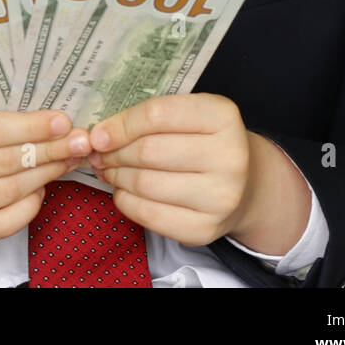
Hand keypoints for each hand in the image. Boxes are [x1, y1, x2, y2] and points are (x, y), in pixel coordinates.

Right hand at [0, 91, 91, 242]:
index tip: (63, 120)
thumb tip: (41, 111)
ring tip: (67, 159)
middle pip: (2, 164)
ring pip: (5, 195)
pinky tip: (41, 187)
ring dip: (44, 176)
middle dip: (48, 151)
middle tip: (80, 141)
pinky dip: (27, 208)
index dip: (31, 127)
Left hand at [86, 93, 310, 253]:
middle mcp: (229, 156)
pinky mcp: (206, 229)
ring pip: (145, 184)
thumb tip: (100, 136)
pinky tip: (123, 191)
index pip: (158, 115)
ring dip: (116, 176)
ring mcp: (220, 197)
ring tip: (107, 169)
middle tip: (98, 153)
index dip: (121, 124)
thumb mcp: (191, 115)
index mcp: (222, 116)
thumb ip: (152, 117)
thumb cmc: (206, 141)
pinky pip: (150, 216)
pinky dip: (126, 202)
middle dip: (114, 152)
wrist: (246, 185)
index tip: (98, 133)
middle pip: (148, 152)